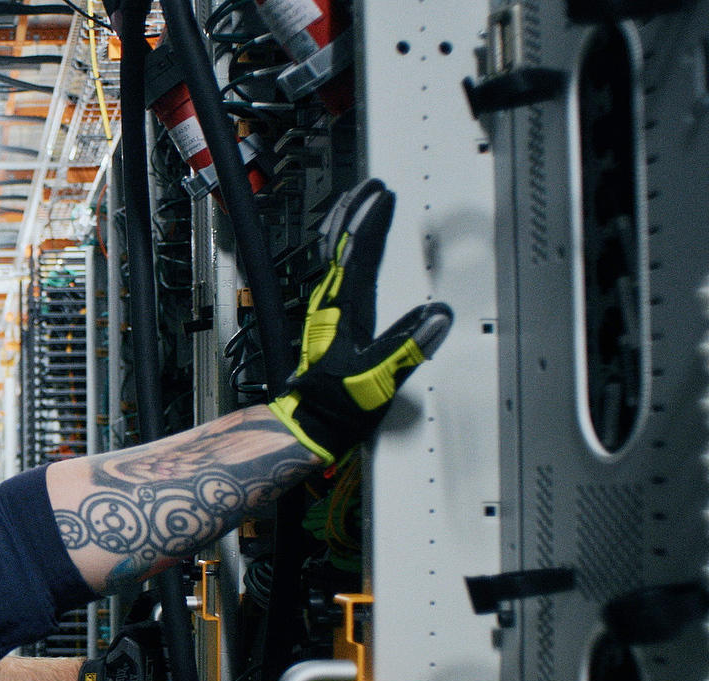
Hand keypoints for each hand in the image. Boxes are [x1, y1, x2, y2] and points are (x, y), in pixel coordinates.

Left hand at [268, 178, 452, 463]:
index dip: (371, 221)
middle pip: (337, 245)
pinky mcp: (327, 320)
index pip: (357, 254)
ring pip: (331, 255)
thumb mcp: (378, 379)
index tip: (384, 196)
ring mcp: (325, 310)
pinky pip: (333, 272)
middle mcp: (330, 304)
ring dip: (344, 225)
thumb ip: (407, 348)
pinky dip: (341, 250)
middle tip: (370, 185)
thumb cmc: (337, 406)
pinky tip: (348, 249)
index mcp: (344, 310)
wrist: (310, 425)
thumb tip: (438, 318)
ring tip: (357, 202)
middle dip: (354, 210)